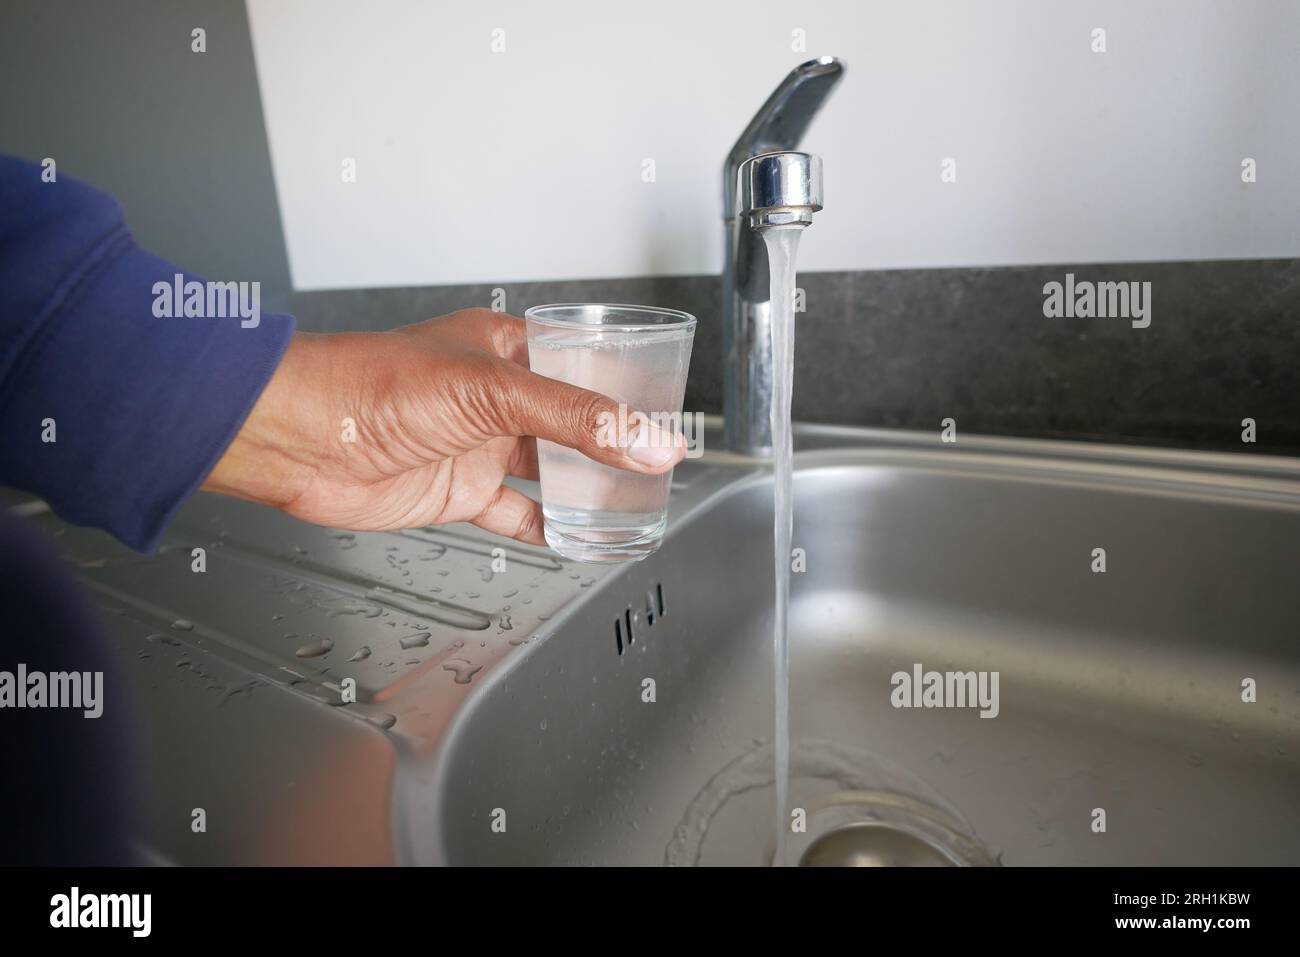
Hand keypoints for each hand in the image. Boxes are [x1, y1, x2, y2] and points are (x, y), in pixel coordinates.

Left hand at [202, 309, 685, 544]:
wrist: (300, 437)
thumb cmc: (375, 383)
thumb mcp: (496, 391)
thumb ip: (577, 420)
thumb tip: (648, 441)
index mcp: (507, 348)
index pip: (584, 362)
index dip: (627, 386)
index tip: (669, 413)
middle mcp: (495, 396)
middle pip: (571, 422)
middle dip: (614, 445)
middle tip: (660, 465)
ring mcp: (477, 445)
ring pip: (548, 471)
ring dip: (586, 489)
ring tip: (634, 504)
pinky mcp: (457, 491)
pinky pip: (514, 514)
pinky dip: (546, 528)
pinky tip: (576, 538)